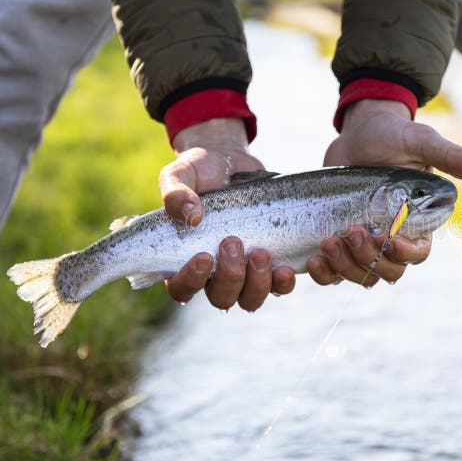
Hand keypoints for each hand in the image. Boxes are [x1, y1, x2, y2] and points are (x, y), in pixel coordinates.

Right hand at [158, 118, 295, 309]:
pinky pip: (278, 287)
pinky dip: (282, 284)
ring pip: (250, 299)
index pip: (181, 288)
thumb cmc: (199, 171)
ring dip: (257, 284)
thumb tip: (192, 216)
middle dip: (230, 277)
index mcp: (184, 259)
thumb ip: (175, 193)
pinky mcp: (269, 262)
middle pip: (221, 298)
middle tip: (233, 242)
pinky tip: (285, 268)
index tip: (203, 257)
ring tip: (261, 252)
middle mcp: (214, 272)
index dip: (191, 281)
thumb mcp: (181, 174)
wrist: (231, 161)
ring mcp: (244, 270)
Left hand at [308, 99, 461, 286]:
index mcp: (418, 222)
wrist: (359, 130)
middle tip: (351, 231)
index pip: (417, 254)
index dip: (404, 253)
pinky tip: (313, 260)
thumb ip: (451, 157)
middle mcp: (392, 237)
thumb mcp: (422, 141)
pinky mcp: (339, 239)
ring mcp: (364, 242)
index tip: (387, 237)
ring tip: (329, 241)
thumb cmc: (394, 135)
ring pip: (360, 275)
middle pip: (386, 271)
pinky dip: (325, 273)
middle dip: (367, 259)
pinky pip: (334, 271)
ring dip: (344, 267)